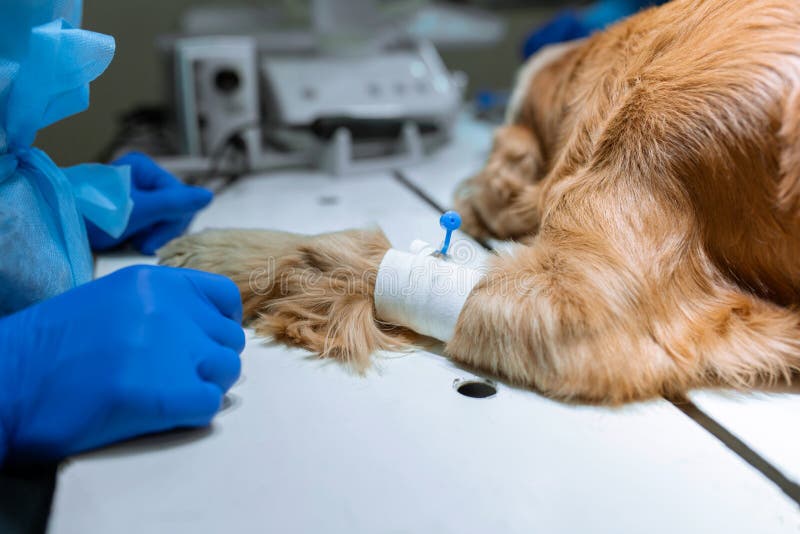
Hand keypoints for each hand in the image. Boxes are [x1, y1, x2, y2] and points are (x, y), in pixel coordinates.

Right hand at [0, 265, 243, 463]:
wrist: (5, 383)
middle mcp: (168, 308)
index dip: (218, 325)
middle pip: (228, 338)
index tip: (202, 343)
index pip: (225, 297)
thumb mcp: (110, 302)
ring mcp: (169, 348)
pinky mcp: (164, 393)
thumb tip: (202, 329)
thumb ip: (158, 307)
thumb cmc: (51, 350)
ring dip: (204, 386)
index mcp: (154, 282)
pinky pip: (211, 402)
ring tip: (164, 395)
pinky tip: (158, 412)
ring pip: (227, 370)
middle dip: (210, 360)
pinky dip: (192, 412)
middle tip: (174, 377)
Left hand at [86, 153, 212, 254]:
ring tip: (131, 243)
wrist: (57, 227)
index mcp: (145, 168)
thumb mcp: (138, 211)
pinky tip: (129, 242)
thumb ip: (174, 204)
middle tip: (139, 244)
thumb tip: (208, 196)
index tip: (149, 241)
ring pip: (163, 220)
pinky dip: (142, 236)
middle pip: (174, 209)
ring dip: (151, 236)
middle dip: (161, 230)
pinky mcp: (128, 210)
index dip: (171, 223)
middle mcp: (142, 178)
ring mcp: (135, 195)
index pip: (180, 198)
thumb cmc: (93, 215)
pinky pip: (149, 224)